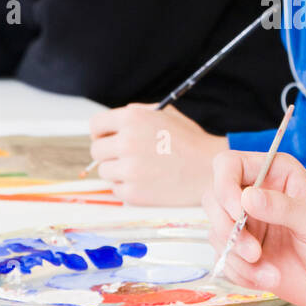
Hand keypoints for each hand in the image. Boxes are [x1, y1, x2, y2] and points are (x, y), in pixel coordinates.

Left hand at [87, 103, 227, 204]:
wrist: (210, 170)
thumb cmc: (190, 142)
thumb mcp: (166, 114)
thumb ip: (137, 113)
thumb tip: (112, 123)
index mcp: (132, 119)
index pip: (96, 125)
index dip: (101, 132)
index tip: (106, 139)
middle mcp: (127, 142)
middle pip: (97, 150)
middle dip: (109, 152)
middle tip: (126, 156)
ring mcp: (129, 170)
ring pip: (104, 171)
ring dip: (118, 171)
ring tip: (141, 169)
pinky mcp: (133, 193)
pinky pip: (115, 189)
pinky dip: (127, 187)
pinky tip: (146, 181)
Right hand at [203, 150, 305, 305]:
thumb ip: (282, 207)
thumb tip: (246, 197)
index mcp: (274, 173)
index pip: (229, 165)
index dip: (224, 186)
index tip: (237, 212)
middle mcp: (256, 195)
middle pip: (213, 199)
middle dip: (229, 229)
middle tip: (255, 252)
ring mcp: (248, 224)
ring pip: (217, 233)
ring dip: (238, 258)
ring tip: (271, 273)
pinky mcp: (244, 252)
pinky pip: (224, 260)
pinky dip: (241, 274)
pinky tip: (269, 279)